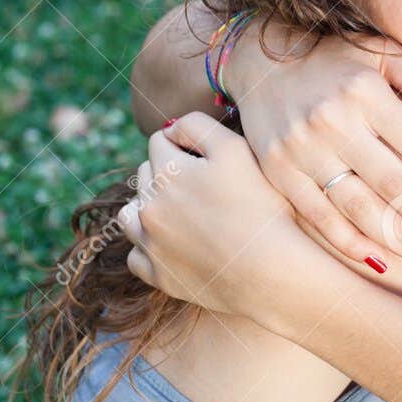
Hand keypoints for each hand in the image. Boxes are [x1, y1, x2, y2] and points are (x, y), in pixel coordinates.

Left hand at [120, 113, 316, 321]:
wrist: (270, 272)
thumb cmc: (261, 207)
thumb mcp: (236, 149)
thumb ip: (198, 126)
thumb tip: (170, 128)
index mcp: (166, 172)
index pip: (160, 141)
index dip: (186, 145)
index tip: (210, 160)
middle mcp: (149, 206)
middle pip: (145, 175)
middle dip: (167, 175)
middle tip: (204, 187)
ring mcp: (149, 243)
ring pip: (131, 214)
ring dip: (150, 208)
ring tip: (183, 215)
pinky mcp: (157, 275)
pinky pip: (137, 256)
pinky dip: (150, 248)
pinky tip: (175, 246)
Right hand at [222, 23, 401, 268]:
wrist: (260, 62)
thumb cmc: (339, 60)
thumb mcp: (384, 52)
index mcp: (364, 91)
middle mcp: (332, 121)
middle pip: (394, 183)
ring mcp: (301, 150)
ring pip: (359, 208)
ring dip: (398, 238)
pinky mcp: (279, 173)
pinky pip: (320, 218)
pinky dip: (352, 245)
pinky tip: (382, 260)